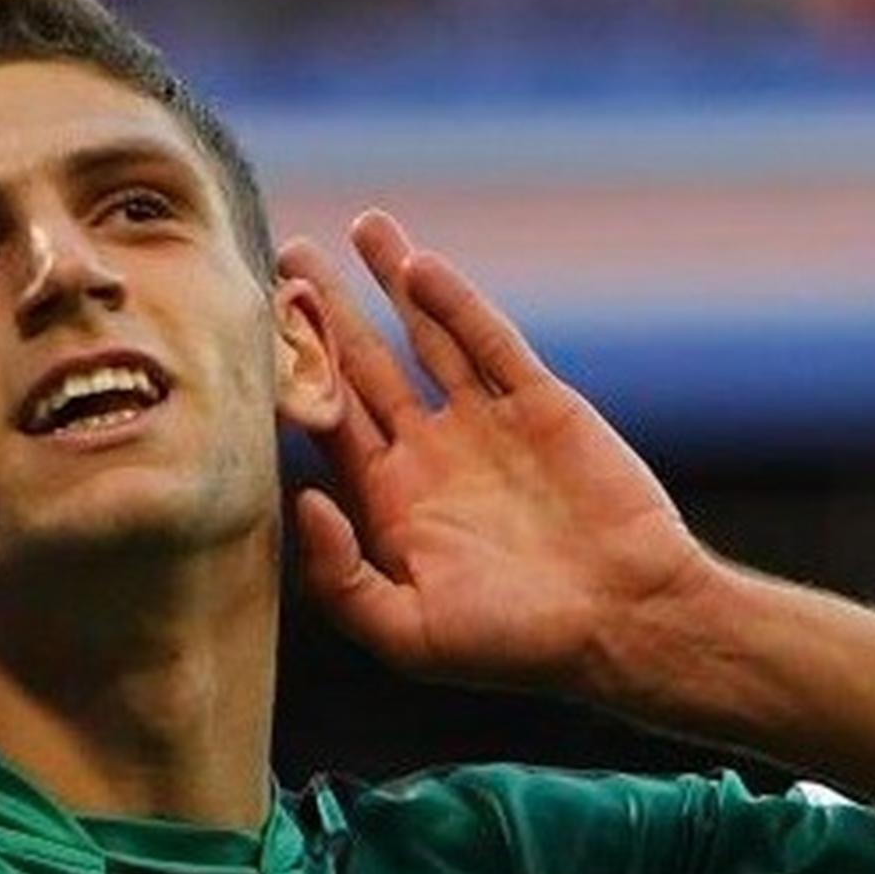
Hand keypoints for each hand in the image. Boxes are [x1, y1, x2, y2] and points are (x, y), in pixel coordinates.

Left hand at [278, 211, 717, 703]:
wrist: (627, 622)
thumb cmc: (515, 646)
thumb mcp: (408, 635)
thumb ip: (341, 577)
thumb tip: (300, 499)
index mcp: (390, 506)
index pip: (325, 425)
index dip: (289, 376)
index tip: (247, 327)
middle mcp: (430, 456)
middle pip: (363, 367)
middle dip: (326, 313)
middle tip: (285, 256)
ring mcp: (484, 425)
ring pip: (425, 337)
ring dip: (390, 283)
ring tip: (357, 226)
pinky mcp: (539, 403)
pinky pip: (488, 340)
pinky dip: (455, 303)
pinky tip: (419, 266)